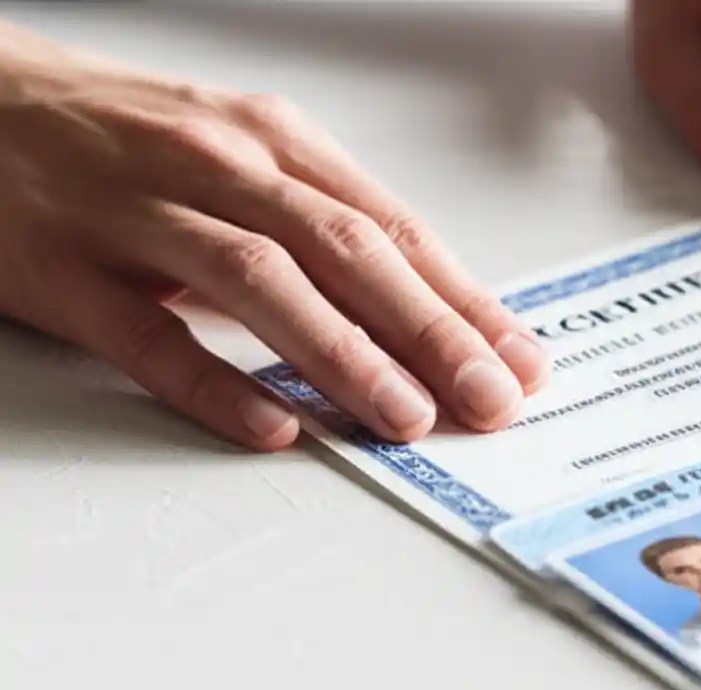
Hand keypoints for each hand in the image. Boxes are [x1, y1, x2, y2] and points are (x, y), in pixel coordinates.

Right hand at [0, 23, 549, 450]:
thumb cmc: (126, 136)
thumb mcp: (240, 156)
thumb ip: (322, 221)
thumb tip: (424, 305)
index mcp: (273, 142)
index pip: (392, 227)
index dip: (465, 298)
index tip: (520, 359)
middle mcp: (218, 167)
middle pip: (346, 251)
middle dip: (430, 331)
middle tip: (489, 400)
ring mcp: (137, 213)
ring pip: (260, 281)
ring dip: (342, 354)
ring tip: (406, 416)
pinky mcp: (62, 267)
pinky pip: (145, 333)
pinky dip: (213, 381)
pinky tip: (270, 424)